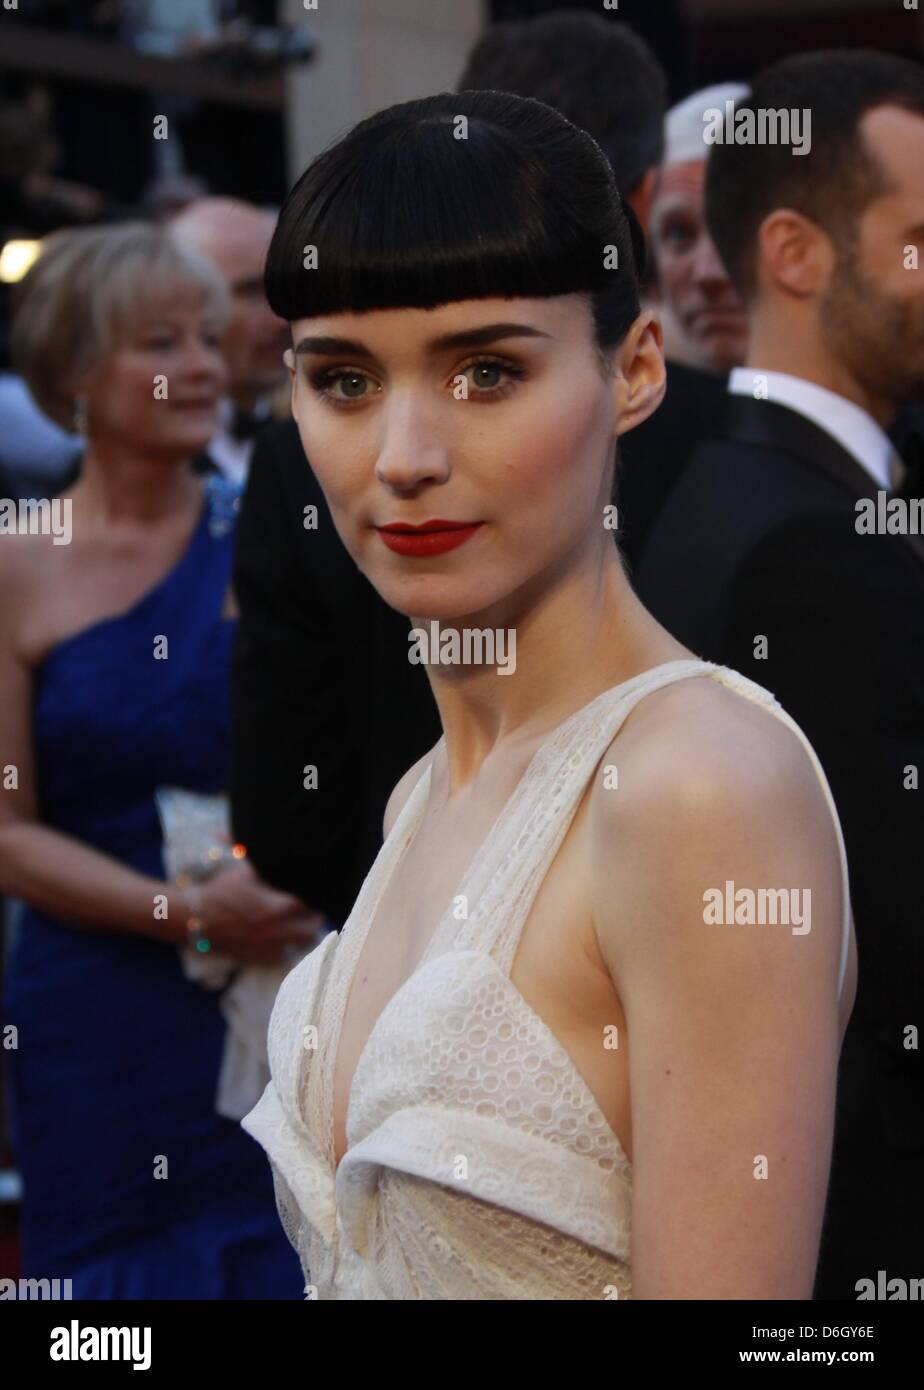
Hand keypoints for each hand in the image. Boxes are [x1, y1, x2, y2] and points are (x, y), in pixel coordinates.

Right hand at [190, 862, 326, 966]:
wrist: (196, 918)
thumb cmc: (222, 891)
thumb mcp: (247, 871)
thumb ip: (271, 867)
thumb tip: (290, 856)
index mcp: (279, 906)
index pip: (313, 903)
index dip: (316, 895)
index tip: (315, 891)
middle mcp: (279, 929)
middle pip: (314, 926)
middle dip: (314, 916)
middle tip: (311, 907)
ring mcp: (271, 946)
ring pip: (304, 944)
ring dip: (306, 933)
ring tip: (301, 923)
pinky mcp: (261, 958)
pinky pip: (286, 956)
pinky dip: (289, 947)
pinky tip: (284, 937)